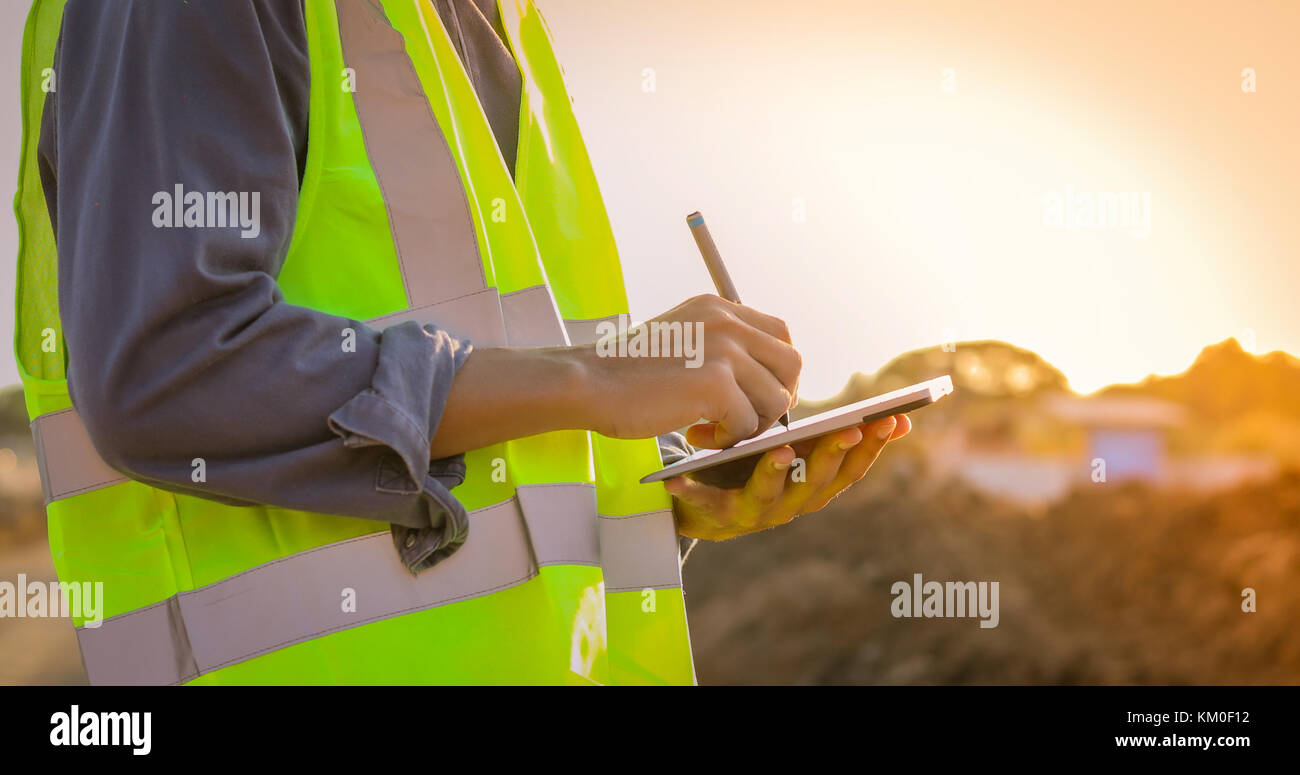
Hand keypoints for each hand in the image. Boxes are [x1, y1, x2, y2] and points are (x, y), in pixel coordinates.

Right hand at [582, 294, 800, 446]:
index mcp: (719, 308)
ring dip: (751, 424)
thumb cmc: (628, 371)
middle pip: (791, 363)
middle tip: (745, 419)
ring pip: (775, 399)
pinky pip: (748, 424)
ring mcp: (724, 351)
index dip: (776, 370)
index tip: (752, 395)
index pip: (780, 334)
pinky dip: (727, 439)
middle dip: (777, 399)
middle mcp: (727, 321)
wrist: (588, 382)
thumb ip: (719, 345)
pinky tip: (695, 435)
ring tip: (712, 430)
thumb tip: (763, 377)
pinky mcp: (716, 384)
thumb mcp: (681, 337)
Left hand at [668, 414, 910, 540]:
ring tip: (779, 449)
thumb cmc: (759, 469)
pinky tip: (676, 479)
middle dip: (835, 454)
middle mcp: (791, 505)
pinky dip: (692, 492)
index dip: (875, 446)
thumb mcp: (802, 453)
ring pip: (771, 494)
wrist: (707, 509)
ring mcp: (756, 513)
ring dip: (777, 471)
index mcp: (813, 487)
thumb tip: (901, 419)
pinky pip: (705, 503)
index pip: (852, 469)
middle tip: (849, 427)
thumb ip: (838, 437)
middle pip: (817, 482)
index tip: (894, 419)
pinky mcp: (718, 516)